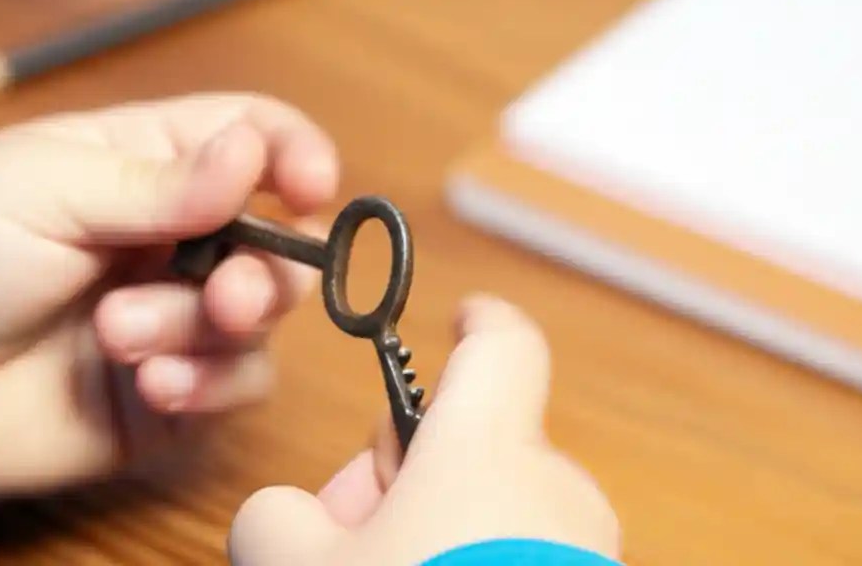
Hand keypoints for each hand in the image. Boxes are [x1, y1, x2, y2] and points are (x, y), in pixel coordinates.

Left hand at [0, 93, 338, 507]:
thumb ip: (158, 183)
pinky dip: (206, 386)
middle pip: (279, 240)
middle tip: (225, 294)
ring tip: (119, 339)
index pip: (253, 138)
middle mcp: (169, 239)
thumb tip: (255, 153)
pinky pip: (233, 389)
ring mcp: (169, 320)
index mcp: (142, 165)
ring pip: (261, 322)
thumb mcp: (42, 188)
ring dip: (208, 331)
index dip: (296, 154)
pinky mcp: (163, 397)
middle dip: (268, 269)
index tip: (311, 187)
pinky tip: (146, 384)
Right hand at [228, 296, 619, 564]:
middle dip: (404, 477)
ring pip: (495, 512)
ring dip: (435, 534)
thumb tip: (286, 519)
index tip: (456, 319)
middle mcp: (552, 489)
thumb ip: (275, 518)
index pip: (502, 344)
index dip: (475, 322)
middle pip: (472, 442)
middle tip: (344, 531)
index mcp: (487, 448)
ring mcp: (586, 552)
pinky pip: (525, 560)